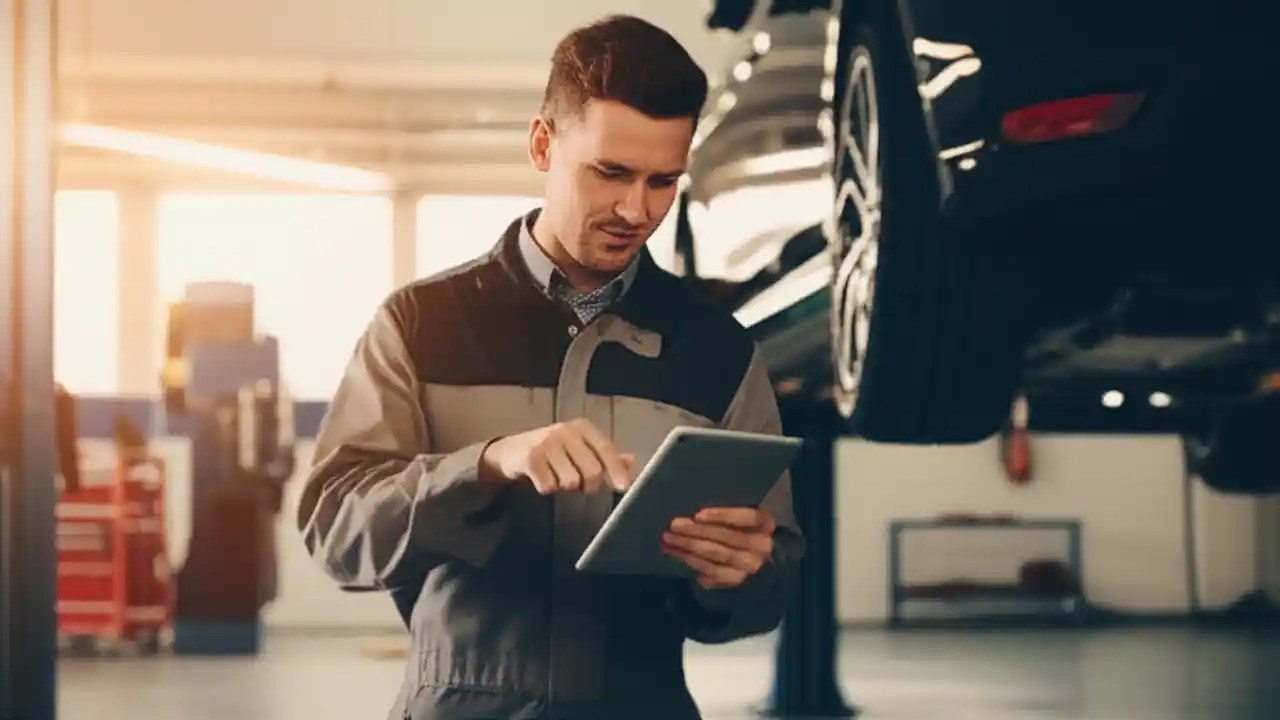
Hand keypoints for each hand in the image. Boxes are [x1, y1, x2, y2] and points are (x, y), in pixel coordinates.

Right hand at [480, 419, 635, 493]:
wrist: (511, 451)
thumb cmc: (552, 451)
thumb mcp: (579, 448)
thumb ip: (604, 455)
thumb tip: (631, 461)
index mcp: (582, 428)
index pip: (606, 449)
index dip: (616, 470)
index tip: (624, 487)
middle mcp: (566, 431)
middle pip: (591, 471)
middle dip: (587, 485)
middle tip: (577, 483)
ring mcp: (547, 443)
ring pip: (570, 482)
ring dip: (564, 487)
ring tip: (556, 476)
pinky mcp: (530, 458)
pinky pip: (549, 486)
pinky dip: (546, 488)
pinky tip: (541, 478)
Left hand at [661, 507, 775, 589]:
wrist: (764, 564)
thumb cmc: (746, 530)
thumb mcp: (744, 517)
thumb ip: (727, 514)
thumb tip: (695, 515)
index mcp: (764, 523)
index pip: (747, 517)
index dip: (723, 516)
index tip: (699, 515)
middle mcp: (761, 546)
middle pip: (726, 537)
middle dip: (697, 531)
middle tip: (674, 525)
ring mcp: (749, 566)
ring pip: (716, 554)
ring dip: (689, 546)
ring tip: (668, 539)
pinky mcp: (736, 581)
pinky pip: (711, 571)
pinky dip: (692, 562)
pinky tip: (676, 553)